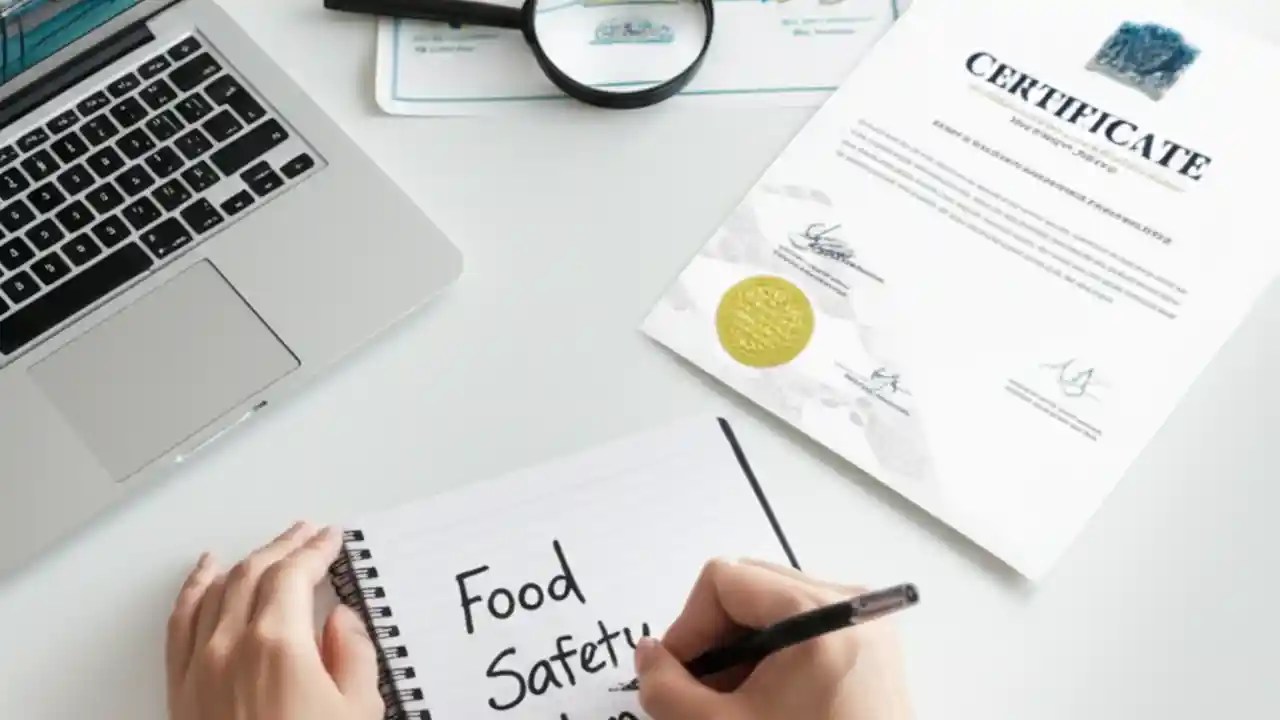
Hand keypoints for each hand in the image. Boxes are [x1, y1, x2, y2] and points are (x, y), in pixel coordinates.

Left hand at [166, 523, 383, 719]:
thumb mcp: (359, 713)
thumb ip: (354, 656)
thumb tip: (342, 624)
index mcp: (278, 644)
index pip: (294, 574)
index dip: (315, 550)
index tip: (330, 539)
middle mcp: (231, 646)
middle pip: (255, 572)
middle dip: (284, 546)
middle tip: (306, 534)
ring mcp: (199, 667)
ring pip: (217, 589)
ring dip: (245, 560)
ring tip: (266, 547)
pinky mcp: (181, 691)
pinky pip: (180, 622)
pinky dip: (193, 589)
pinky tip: (204, 575)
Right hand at [634, 559, 911, 719]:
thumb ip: (667, 689)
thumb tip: (649, 654)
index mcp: (818, 614)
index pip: (723, 580)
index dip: (688, 628)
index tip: (679, 677)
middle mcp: (849, 603)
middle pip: (750, 586)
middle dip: (715, 638)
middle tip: (704, 693)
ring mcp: (866, 620)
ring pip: (774, 604)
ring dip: (741, 648)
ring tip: (736, 701)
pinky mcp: (873, 643)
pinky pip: (804, 623)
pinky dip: (774, 654)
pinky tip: (767, 698)